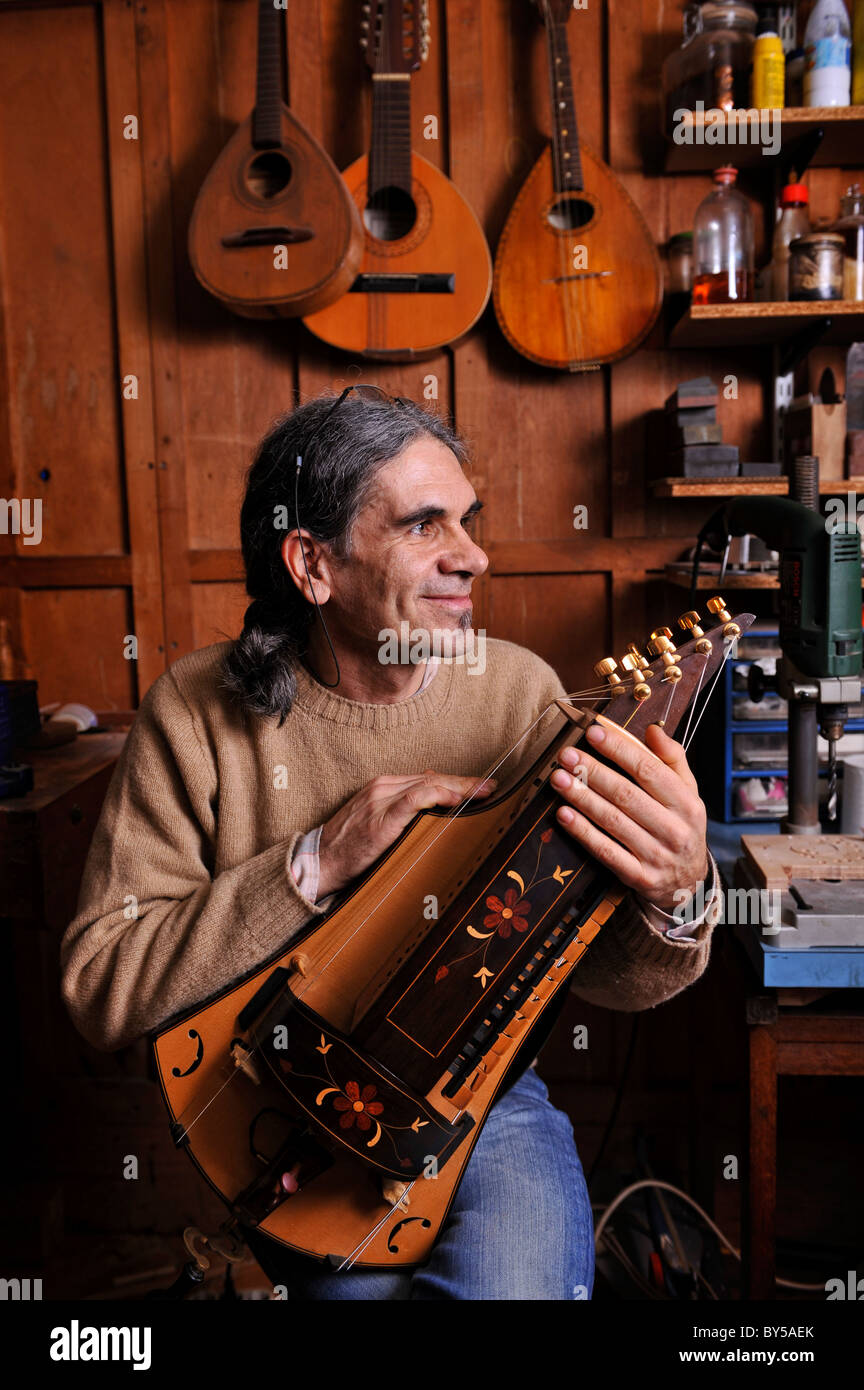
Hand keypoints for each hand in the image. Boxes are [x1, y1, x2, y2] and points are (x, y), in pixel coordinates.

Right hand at [317, 770, 496, 899]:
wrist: (320, 862)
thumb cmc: (348, 847)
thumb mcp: (375, 820)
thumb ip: (401, 807)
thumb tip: (431, 796)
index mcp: (383, 786)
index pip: (427, 778)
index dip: (456, 781)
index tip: (480, 787)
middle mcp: (383, 787)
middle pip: (433, 778)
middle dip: (465, 782)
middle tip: (491, 787)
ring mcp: (381, 800)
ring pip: (428, 785)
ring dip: (459, 788)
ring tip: (482, 793)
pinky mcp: (381, 818)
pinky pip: (414, 799)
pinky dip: (437, 796)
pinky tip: (455, 799)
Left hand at [550, 721, 707, 912]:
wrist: (688, 883)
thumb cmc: (681, 826)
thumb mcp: (687, 792)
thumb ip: (672, 758)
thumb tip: (652, 729)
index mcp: (687, 803)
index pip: (649, 770)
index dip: (619, 749)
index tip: (593, 732)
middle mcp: (674, 829)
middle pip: (627, 795)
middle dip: (593, 771)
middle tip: (566, 755)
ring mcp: (656, 855)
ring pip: (613, 821)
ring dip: (582, 797)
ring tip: (559, 778)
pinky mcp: (638, 877)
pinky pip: (606, 851)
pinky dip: (583, 832)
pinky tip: (564, 814)